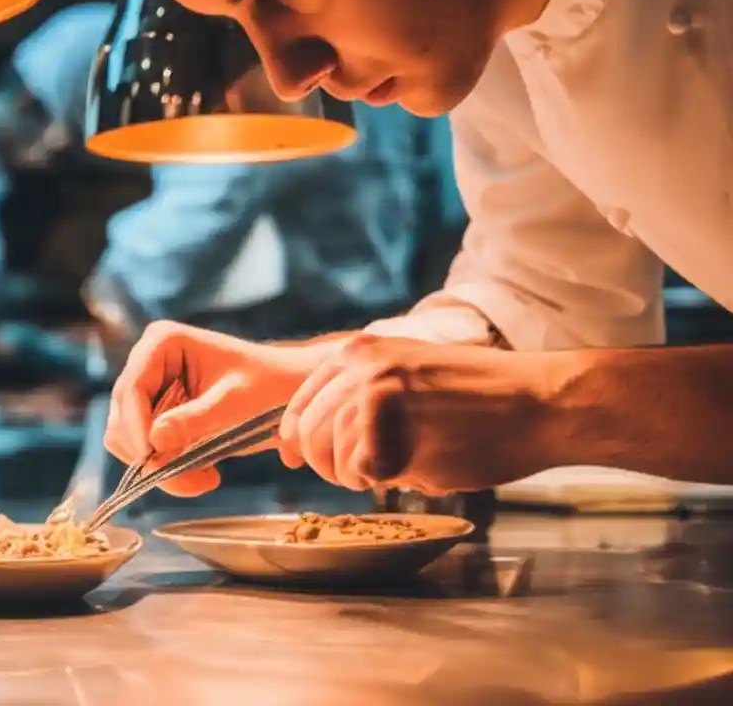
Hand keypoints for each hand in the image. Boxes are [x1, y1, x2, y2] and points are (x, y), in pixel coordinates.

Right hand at [106, 321, 344, 495]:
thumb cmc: (270, 387)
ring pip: (128, 441)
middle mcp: (148, 362)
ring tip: (206, 478)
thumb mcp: (236, 404)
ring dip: (161, 467)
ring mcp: (150, 390)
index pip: (132, 389)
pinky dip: (168, 469)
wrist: (290, 391)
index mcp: (162, 342)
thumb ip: (195, 420)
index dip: (137, 429)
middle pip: (122, 418)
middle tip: (195, 482)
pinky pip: (145, 452)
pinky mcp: (157, 416)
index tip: (155, 462)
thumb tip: (153, 442)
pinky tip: (205, 473)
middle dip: (151, 455)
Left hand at [277, 335, 561, 494]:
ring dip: (357, 476)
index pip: (301, 402)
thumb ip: (361, 393)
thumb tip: (309, 435)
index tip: (298, 458)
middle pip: (307, 435)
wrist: (538, 402)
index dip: (296, 437)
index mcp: (360, 352)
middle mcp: (359, 371)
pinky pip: (363, 477)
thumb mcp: (409, 370)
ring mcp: (373, 404)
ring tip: (397, 469)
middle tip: (355, 476)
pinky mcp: (391, 438)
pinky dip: (388, 483)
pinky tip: (419, 468)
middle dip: (324, 465)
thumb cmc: (481, 395)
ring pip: (331, 460)